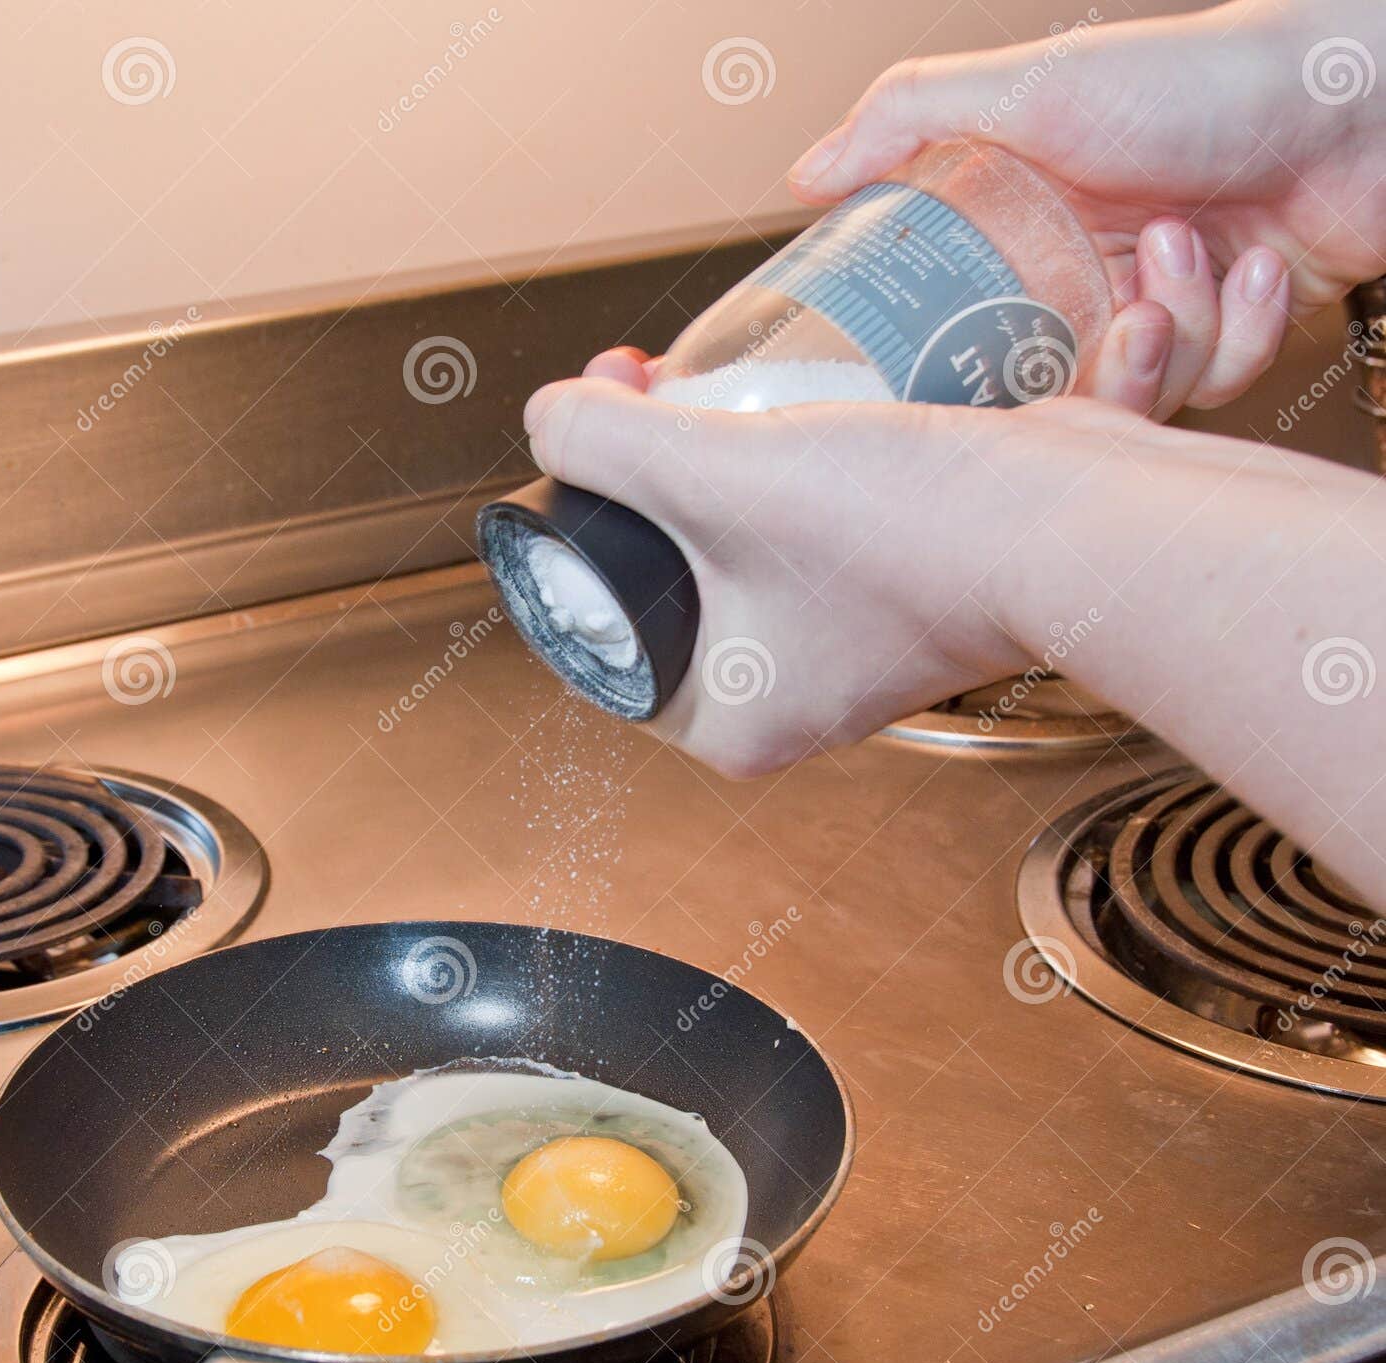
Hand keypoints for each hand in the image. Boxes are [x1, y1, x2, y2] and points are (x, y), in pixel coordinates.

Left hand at [525, 364, 1385, 916]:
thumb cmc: (908, 529)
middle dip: (643, 473)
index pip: (601, 623)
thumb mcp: (718, 473)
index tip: (589, 422)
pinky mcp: (905, 599)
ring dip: (714, 460)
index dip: (578, 514)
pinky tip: (784, 396)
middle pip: (666, 576)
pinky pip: (810, 534)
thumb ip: (607, 444)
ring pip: (739, 548)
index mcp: (726, 723)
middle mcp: (785, 707)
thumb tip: (547, 416)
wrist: (1080, 522)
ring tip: (698, 374)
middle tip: (637, 382)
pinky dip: (789, 471)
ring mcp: (850, 659)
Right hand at [788, 0, 1385, 417]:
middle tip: (1123, 316)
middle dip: (1095, 367)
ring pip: (1138, 394)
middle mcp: (1089, 276)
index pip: (962, 330)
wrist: (1360, 97)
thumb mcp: (1031, 88)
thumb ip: (908, 117)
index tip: (958, 384)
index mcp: (1029, 231)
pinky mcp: (1230, 333)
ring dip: (1179, 327)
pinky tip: (1255, 263)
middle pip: (1050, 386)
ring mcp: (1160, 307)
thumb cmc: (1206, 79)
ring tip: (1195, 246)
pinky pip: (1215, 384)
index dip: (958, 369)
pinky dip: (1239, 327)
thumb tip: (807, 173)